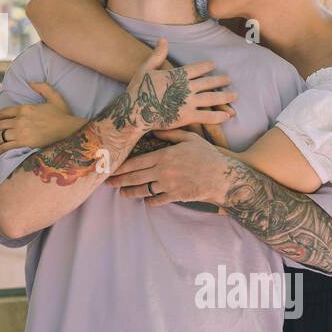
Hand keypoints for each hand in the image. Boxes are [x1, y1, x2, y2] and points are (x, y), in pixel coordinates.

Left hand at [0, 82, 86, 156]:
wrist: (70, 129)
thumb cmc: (63, 114)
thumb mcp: (54, 96)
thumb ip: (42, 87)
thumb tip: (30, 82)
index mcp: (25, 108)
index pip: (4, 112)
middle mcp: (20, 119)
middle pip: (0, 125)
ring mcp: (21, 132)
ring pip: (0, 136)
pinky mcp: (24, 143)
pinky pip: (5, 147)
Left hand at [105, 128, 232, 206]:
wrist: (223, 176)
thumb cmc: (207, 154)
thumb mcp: (190, 138)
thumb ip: (170, 134)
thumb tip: (155, 129)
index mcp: (164, 155)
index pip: (136, 162)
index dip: (122, 166)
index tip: (112, 168)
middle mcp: (163, 171)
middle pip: (135, 177)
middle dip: (120, 180)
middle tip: (108, 183)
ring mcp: (168, 185)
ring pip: (143, 190)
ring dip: (130, 192)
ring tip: (122, 193)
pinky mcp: (176, 196)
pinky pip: (158, 200)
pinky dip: (150, 201)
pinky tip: (145, 201)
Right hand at [122, 38, 236, 133]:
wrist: (135, 112)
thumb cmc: (138, 90)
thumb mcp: (145, 69)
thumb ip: (157, 55)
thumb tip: (163, 39)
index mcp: (177, 75)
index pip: (197, 68)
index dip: (206, 66)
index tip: (214, 65)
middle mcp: (186, 88)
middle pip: (208, 82)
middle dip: (220, 80)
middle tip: (228, 79)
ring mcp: (188, 102)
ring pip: (212, 98)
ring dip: (225, 96)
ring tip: (234, 95)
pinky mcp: (187, 117)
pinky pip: (207, 117)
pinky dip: (218, 116)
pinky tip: (228, 115)